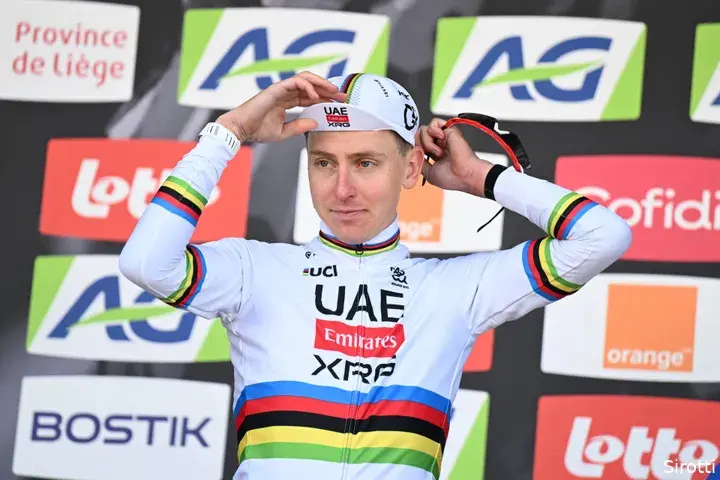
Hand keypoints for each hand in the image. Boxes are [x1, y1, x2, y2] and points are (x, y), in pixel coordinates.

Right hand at [216, 71, 347, 143]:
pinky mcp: (276, 89)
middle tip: (343, 96)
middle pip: (311, 85)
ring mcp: (281, 89)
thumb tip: (316, 122)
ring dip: (321, 83)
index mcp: (287, 101)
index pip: (310, 96)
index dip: (325, 98)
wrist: (240, 129)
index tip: (339, 104)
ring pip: (305, 78)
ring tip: (333, 91)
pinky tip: (316, 95)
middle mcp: (285, 93)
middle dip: (328, 89)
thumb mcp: (284, 132)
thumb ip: (299, 126)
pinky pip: (295, 82)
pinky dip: (307, 86)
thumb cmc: (257, 130)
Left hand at [415, 118, 493, 196]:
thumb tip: (412, 153)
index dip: (415, 148)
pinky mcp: (448, 130)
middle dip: (418, 144)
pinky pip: (433, 124)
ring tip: (439, 153)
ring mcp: (443, 137)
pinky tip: (441, 139)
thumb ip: (420, 162)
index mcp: (435, 154)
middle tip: (427, 154)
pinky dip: (433, 131)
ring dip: (427, 142)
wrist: (465, 174)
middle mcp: (439, 144)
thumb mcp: (429, 173)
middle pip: (418, 136)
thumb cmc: (451, 178)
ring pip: (423, 130)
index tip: (417, 156)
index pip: (418, 145)